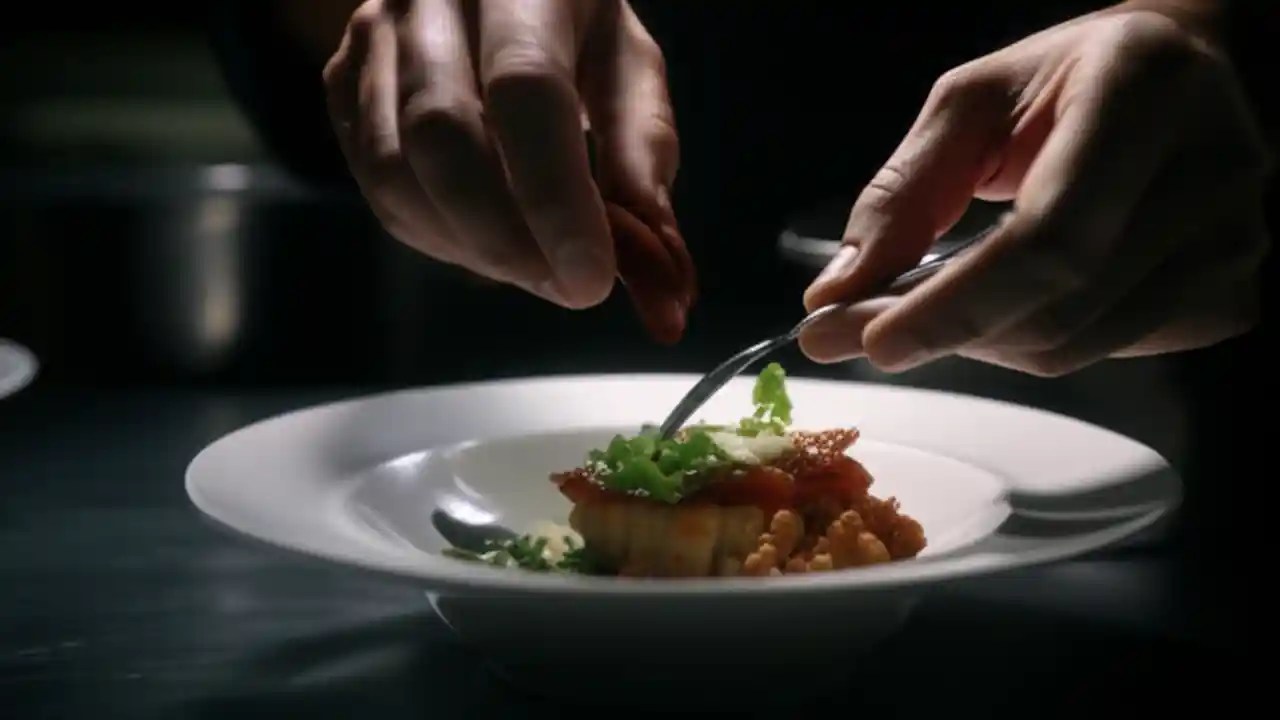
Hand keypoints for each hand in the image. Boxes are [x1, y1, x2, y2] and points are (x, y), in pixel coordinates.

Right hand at [323, 0, 694, 342]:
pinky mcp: (340, 78)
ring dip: (471, 248)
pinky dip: (435, 236)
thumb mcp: (629, 75)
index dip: (554, 198)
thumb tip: (666, 291)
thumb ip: (644, 170)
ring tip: (537, 269)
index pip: (525, 90)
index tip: (591, 282)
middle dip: (507, 240)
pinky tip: (486, 240)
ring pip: (393, 170)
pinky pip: (373, 184)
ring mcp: (371, 36)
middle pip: (441, 134)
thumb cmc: (576, 27)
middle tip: (570, 290)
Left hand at [799, 6, 1270, 375]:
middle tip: (856, 330)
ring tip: (930, 304)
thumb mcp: (971, 103)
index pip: (1050, 240)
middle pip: (1056, 309)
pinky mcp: (1226, 300)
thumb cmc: (1068, 81)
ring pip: (1069, 348)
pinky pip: (1098, 354)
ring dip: (977, 341)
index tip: (869, 339)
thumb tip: (836, 294)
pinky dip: (1027, 342)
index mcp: (1144, 97)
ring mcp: (1231, 247)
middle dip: (941, 330)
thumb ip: (904, 191)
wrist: (1183, 82)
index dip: (955, 305)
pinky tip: (1008, 299)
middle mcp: (1209, 175)